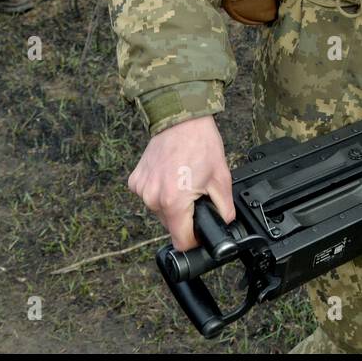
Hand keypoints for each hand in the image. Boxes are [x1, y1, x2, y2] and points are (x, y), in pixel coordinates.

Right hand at [128, 114, 235, 249]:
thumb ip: (224, 208)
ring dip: (172, 203)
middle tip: (196, 195)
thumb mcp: (221, 179)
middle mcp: (153, 199)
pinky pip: (149, 196)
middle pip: (171, 224)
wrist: (181, 119)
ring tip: (184, 181)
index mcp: (174, 202)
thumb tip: (225, 224)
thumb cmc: (201, 144)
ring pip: (160, 210)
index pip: (181, 241)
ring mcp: (142, 190)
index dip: (194, 240)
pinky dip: (160, 191)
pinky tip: (171, 175)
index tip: (201, 232)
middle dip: (185, 216)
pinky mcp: (135, 180)